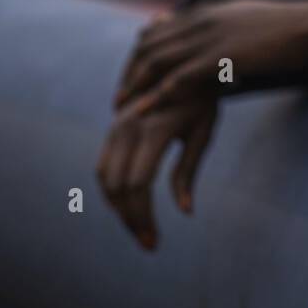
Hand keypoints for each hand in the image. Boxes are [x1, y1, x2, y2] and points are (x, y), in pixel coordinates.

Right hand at [96, 93, 215, 250]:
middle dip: (130, 219)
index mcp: (155, 128)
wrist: (182, 64)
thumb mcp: (202, 134)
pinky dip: (112, 191)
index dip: (142, 217)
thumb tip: (184, 211)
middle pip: (117, 186)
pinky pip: (103, 165)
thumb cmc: (203, 101)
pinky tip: (130, 208)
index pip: (138, 184)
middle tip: (148, 243)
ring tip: (139, 229)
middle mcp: (129, 125)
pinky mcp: (113, 126)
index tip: (153, 241)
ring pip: (105, 178)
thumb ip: (188, 173)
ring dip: (118, 209)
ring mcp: (117, 124)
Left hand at [114, 0, 307, 110]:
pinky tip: (146, 111)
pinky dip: (157, 95)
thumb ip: (230, 28)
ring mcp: (208, 37)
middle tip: (119, 98)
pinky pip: (178, 77)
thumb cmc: (292, 29)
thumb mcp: (251, 22)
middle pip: (149, 46)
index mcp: (206, 12)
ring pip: (157, 61)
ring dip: (136, 86)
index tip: (130, 78)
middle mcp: (200, 21)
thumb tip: (224, 39)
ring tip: (122, 108)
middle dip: (130, 73)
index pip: (158, 31)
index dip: (139, 56)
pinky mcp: (219, 57)